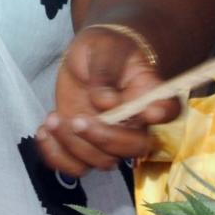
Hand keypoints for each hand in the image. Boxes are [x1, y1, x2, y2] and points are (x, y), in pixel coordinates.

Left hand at [37, 25, 180, 176]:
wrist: (89, 60)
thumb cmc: (103, 48)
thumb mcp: (102, 47)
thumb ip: (106, 70)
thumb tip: (105, 102)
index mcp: (148, 94)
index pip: (169, 109)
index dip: (163, 114)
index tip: (149, 111)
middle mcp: (136, 124)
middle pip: (135, 148)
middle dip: (105, 139)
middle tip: (77, 119)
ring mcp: (111, 139)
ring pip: (103, 161)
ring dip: (74, 146)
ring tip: (54, 118)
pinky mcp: (87, 146)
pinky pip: (77, 167)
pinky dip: (57, 157)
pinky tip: (45, 131)